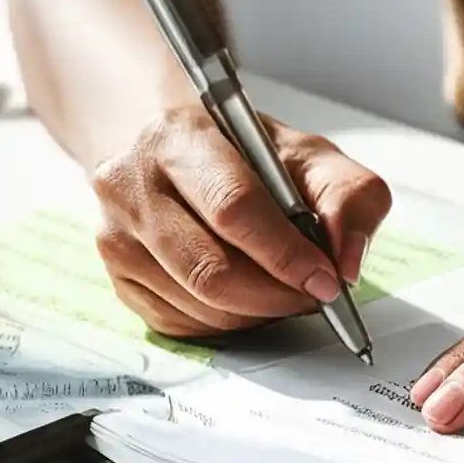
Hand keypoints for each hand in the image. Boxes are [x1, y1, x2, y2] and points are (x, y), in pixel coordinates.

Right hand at [92, 106, 390, 336]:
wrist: (172, 154)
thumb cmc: (241, 155)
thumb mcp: (307, 154)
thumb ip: (348, 195)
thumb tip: (347, 262)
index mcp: (178, 138)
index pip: (232, 207)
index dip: (286, 253)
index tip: (326, 279)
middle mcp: (131, 185)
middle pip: (211, 270)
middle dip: (276, 295)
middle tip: (313, 295)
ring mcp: (116, 236)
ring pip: (199, 305)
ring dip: (257, 313)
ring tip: (283, 290)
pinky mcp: (117, 278)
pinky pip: (182, 324)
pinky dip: (228, 322)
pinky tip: (245, 297)